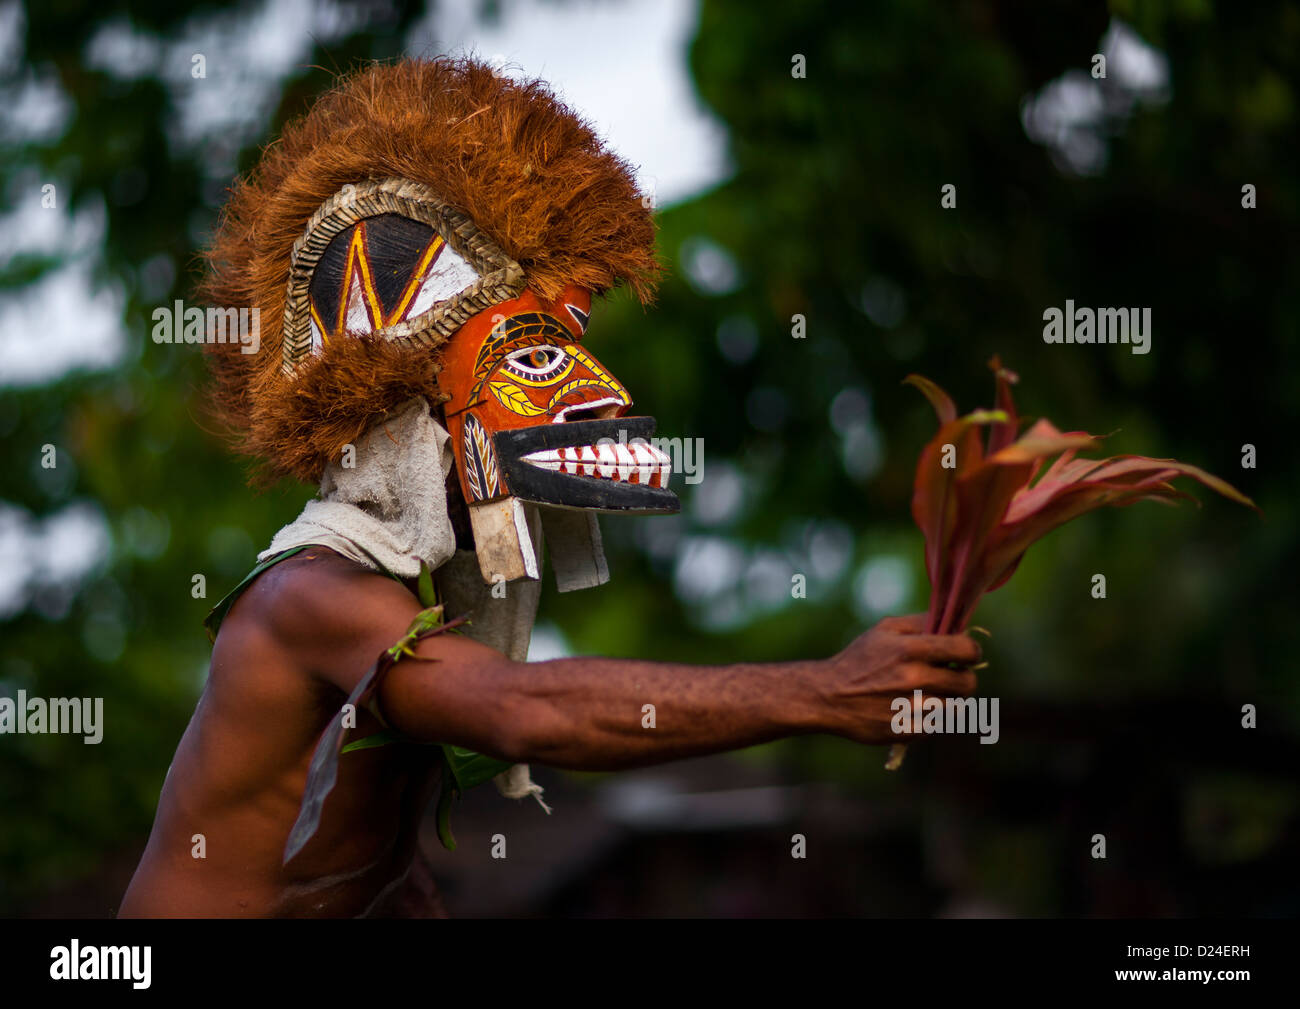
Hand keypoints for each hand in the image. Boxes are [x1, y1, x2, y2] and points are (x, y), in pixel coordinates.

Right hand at [820, 614, 980, 744]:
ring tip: (931, 693)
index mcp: (911, 649)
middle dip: (963, 678)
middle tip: (950, 676)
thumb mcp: (884, 629)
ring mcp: (912, 707)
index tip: (965, 654)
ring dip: (949, 699)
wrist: (829, 696)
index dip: (971, 651)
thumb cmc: (859, 659)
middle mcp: (914, 678)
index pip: (966, 650)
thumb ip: (921, 622)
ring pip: (957, 706)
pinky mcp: (908, 730)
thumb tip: (954, 623)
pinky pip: (939, 725)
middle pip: (968, 683)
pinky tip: (916, 708)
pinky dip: (933, 717)